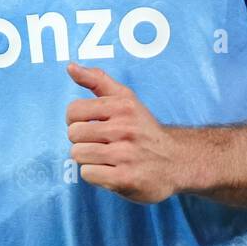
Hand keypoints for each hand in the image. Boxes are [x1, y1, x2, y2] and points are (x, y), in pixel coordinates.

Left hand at [65, 62, 182, 203]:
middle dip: (83, 140)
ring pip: (78, 154)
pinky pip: (87, 174)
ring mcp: (125, 154)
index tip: (92, 125)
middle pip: (73, 134)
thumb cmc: (144, 129)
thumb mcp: (126, 98)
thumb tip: (70, 67)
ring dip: (89, 158)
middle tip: (102, 143)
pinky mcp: (125, 178)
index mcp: (122, 106)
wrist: (176, 161)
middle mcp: (124, 128)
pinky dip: (95, 175)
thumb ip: (97, 80)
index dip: (77, 120)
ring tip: (107, 158)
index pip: (73, 111)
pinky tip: (111, 171)